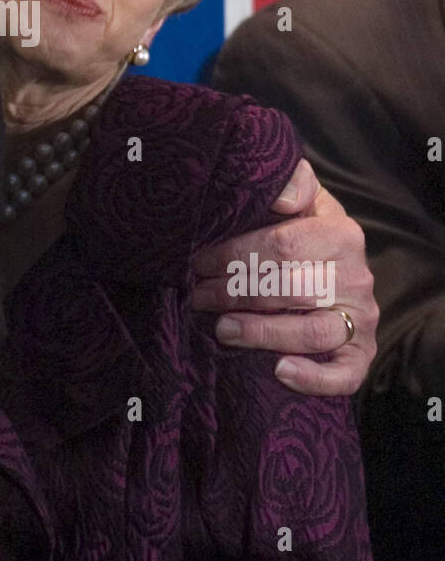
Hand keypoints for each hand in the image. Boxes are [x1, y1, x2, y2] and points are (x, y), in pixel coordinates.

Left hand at [191, 160, 378, 395]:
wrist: (337, 264)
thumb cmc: (305, 230)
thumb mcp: (303, 198)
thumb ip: (292, 182)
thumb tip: (283, 196)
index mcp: (341, 234)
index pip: (283, 246)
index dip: (236, 256)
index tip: (201, 262)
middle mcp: (356, 277)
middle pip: (290, 290)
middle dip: (236, 294)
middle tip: (200, 296)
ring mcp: (360, 319)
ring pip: (312, 332)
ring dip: (261, 332)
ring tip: (222, 329)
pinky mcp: (361, 354)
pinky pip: (345, 375)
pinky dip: (313, 378)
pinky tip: (278, 371)